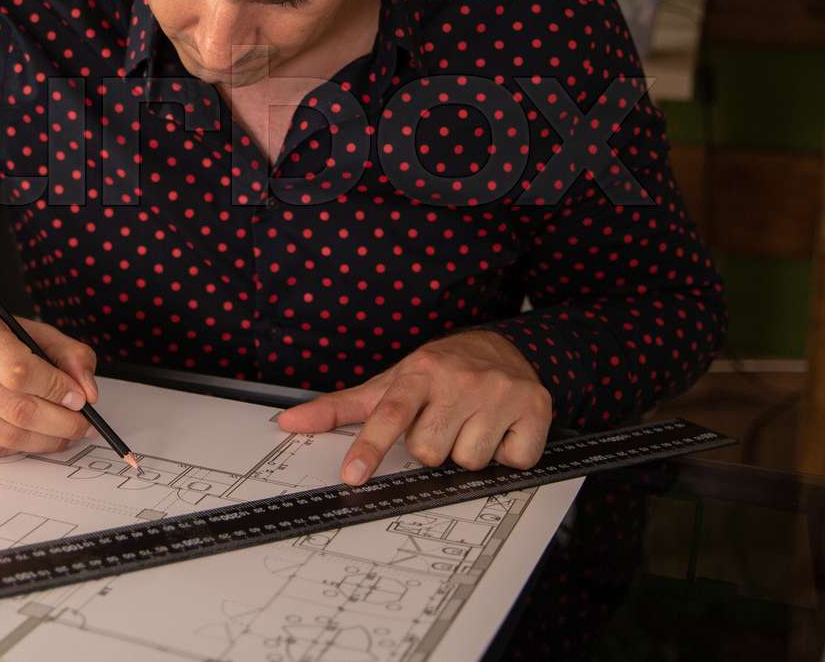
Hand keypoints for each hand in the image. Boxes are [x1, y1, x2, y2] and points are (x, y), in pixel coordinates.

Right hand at [0, 309, 99, 456]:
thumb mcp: (31, 332)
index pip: (21, 371)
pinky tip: (34, 438)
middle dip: (61, 423)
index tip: (80, 399)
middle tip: (83, 426)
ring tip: (65, 435)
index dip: (56, 390)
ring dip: (45, 441)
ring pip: (6, 436)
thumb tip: (88, 393)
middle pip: (17, 410)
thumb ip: (69, 355)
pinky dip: (19, 448)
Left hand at [276, 330, 551, 484]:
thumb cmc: (438, 373)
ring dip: (468, 452)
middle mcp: (459, 379)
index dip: (370, 448)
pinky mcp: (535, 408)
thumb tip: (288, 424)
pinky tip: (501, 428)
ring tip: (470, 424)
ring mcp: (499, 393)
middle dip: (431, 448)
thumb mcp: (389, 383)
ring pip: (469, 462)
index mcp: (418, 372)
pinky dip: (507, 455)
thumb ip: (339, 408)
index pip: (389, 415)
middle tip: (440, 424)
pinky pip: (512, 463)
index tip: (352, 476)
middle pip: (429, 452)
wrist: (505, 348)